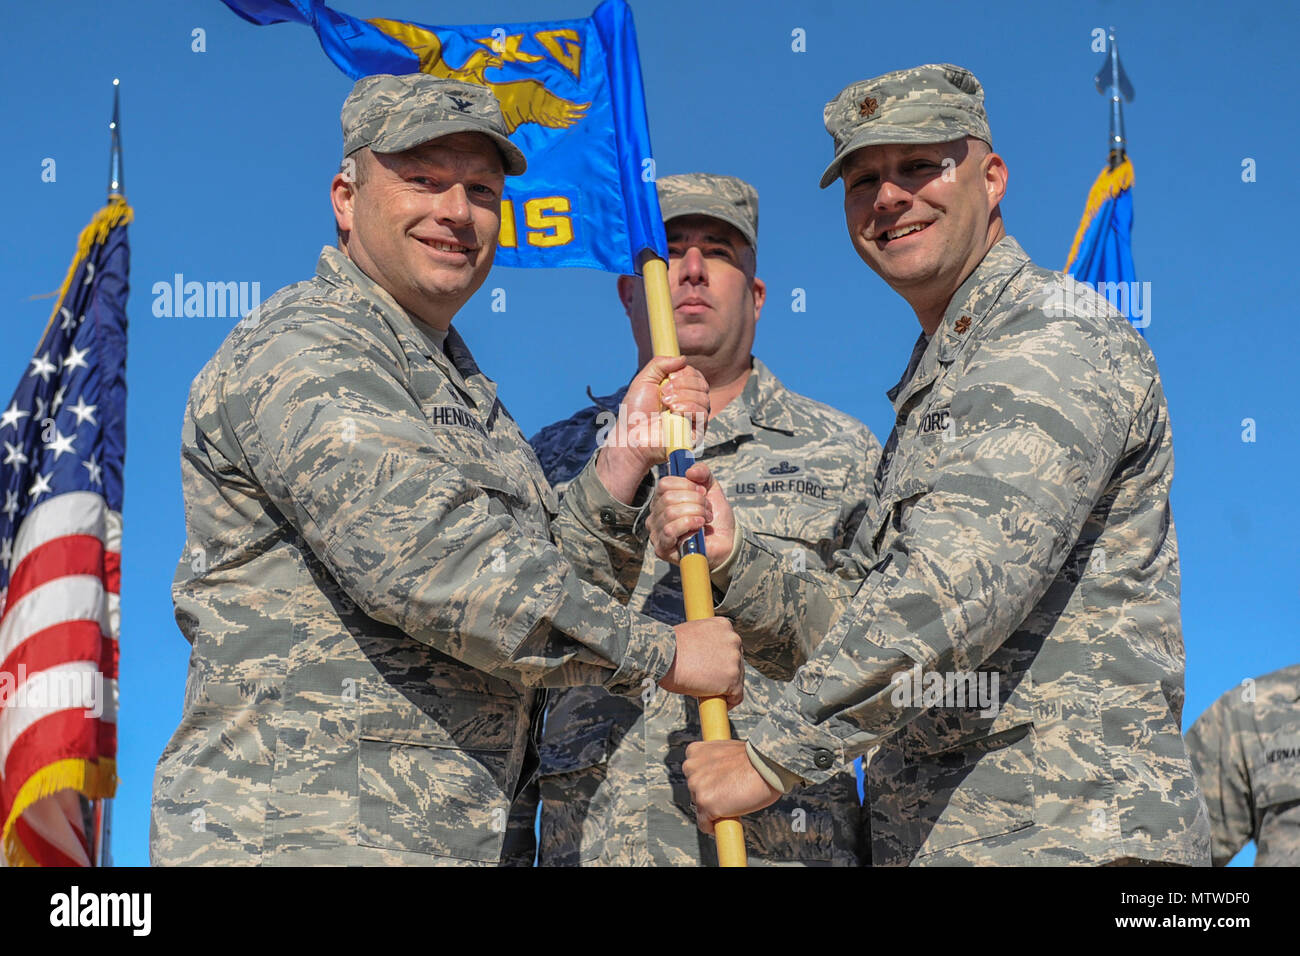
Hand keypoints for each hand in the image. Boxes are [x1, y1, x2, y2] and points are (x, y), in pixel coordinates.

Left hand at [596, 356, 708, 503]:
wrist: (630, 436)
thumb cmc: (635, 411)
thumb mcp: (644, 380)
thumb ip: (660, 364)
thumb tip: (683, 358)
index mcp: (681, 391)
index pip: (696, 375)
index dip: (685, 373)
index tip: (668, 377)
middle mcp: (691, 404)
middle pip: (702, 385)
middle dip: (683, 385)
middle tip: (664, 393)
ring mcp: (694, 419)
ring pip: (704, 398)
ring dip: (684, 397)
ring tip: (666, 403)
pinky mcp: (696, 433)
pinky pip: (703, 415)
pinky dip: (688, 409)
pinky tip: (673, 413)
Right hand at [647, 462, 734, 568]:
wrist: (727, 542)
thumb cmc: (716, 518)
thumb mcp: (712, 488)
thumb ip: (702, 473)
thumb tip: (690, 471)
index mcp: (663, 499)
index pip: (665, 484)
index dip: (686, 485)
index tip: (702, 491)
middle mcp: (656, 515)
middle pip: (668, 498)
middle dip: (695, 501)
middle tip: (707, 509)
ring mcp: (657, 533)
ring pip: (670, 513)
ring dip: (695, 513)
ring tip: (705, 519)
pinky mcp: (662, 549)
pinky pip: (669, 530)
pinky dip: (688, 524)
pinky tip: (699, 527)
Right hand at [658, 617, 743, 708]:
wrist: (664, 657)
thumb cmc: (669, 647)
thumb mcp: (692, 634)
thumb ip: (705, 643)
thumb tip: (705, 660)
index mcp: (723, 625)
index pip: (730, 645)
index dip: (722, 658)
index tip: (715, 668)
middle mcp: (734, 639)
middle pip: (736, 661)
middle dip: (725, 672)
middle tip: (711, 682)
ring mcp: (735, 660)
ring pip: (738, 679)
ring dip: (727, 687)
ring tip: (712, 693)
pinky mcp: (733, 679)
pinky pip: (737, 696)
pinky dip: (730, 702)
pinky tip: (721, 704)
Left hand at [683, 739, 781, 833]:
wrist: (767, 765)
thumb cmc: (754, 759)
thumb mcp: (726, 751)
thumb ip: (715, 762)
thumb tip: (715, 776)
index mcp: (695, 752)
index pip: (693, 773)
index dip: (706, 781)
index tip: (716, 786)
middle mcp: (691, 767)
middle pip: (694, 790)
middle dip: (709, 794)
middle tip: (728, 794)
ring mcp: (697, 786)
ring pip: (699, 807)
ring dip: (713, 809)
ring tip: (731, 804)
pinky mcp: (706, 803)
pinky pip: (704, 824)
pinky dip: (712, 827)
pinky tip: (724, 823)